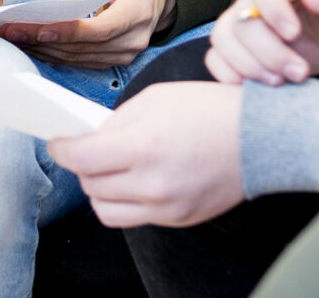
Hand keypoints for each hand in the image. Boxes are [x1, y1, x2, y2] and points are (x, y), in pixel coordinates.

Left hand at [0, 0, 173, 68]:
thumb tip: (59, 8)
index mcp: (136, 12)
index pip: (98, 29)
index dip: (68, 32)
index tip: (39, 30)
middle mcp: (132, 40)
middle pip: (83, 47)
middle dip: (44, 40)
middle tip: (12, 31)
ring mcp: (124, 54)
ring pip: (78, 57)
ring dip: (45, 50)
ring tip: (16, 38)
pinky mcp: (113, 59)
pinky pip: (80, 60)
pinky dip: (55, 53)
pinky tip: (34, 45)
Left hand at [48, 82, 244, 228]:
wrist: (260, 138)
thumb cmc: (210, 110)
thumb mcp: (157, 98)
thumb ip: (118, 120)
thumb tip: (91, 137)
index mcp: (142, 146)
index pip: (81, 158)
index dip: (62, 149)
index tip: (58, 141)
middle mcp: (151, 183)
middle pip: (90, 185)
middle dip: (82, 166)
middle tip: (86, 150)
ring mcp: (165, 207)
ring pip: (106, 210)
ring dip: (100, 189)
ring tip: (109, 169)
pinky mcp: (177, 220)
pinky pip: (135, 217)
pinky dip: (127, 200)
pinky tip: (136, 180)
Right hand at [204, 0, 318, 87]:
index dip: (272, 8)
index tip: (294, 34)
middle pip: (241, 19)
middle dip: (269, 52)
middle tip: (300, 71)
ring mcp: (242, 17)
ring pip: (224, 40)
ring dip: (251, 67)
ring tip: (284, 80)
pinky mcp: (238, 44)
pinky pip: (217, 59)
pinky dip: (232, 76)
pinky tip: (263, 83)